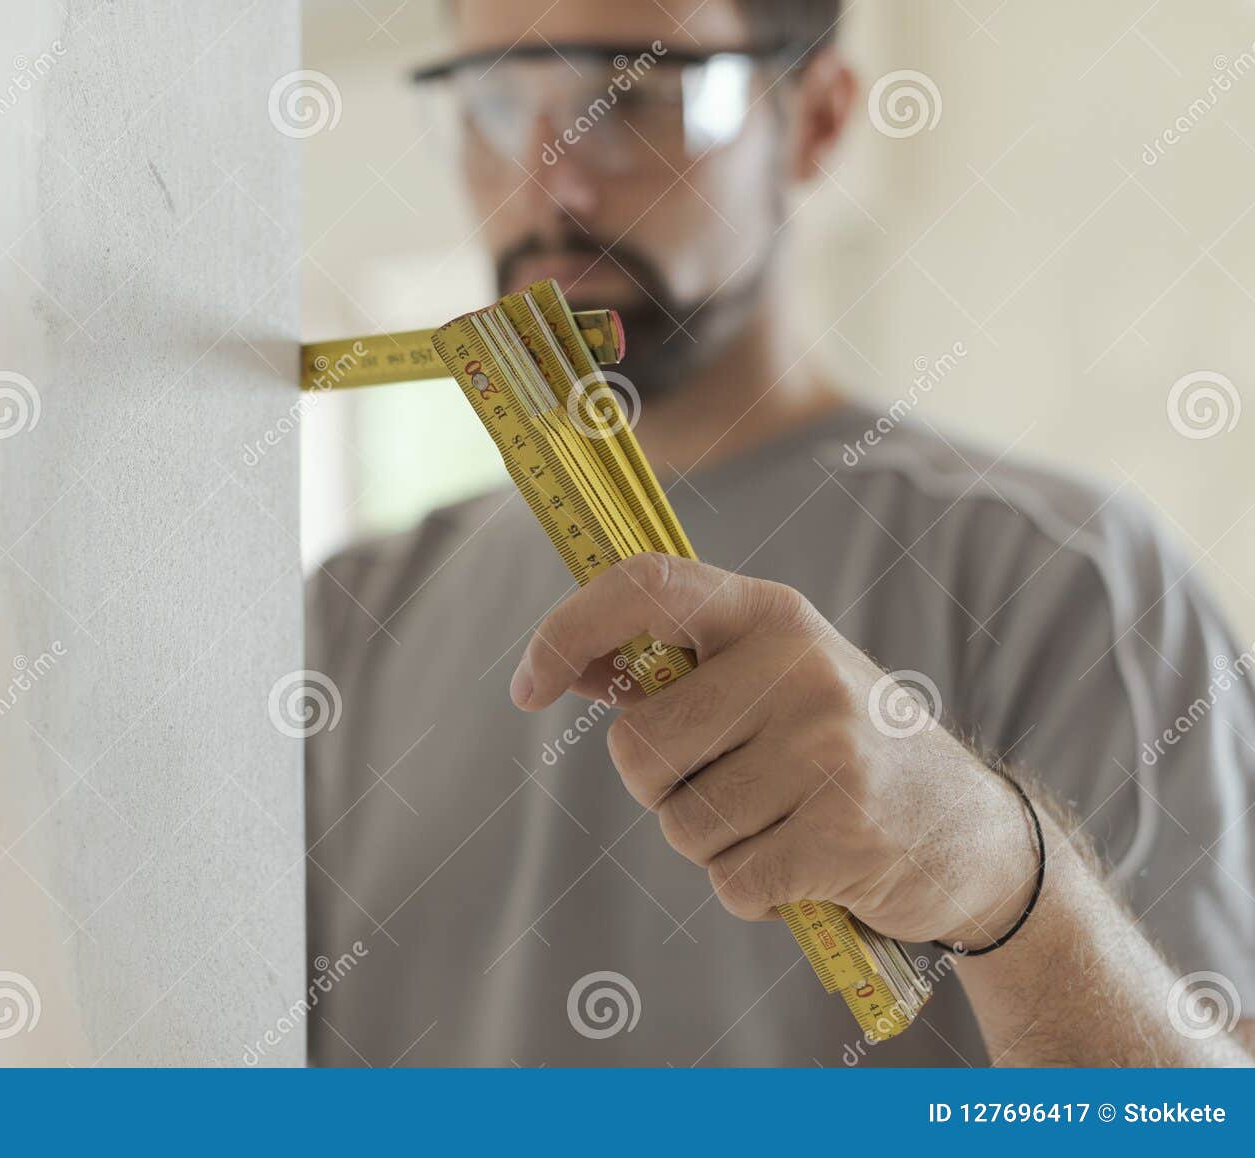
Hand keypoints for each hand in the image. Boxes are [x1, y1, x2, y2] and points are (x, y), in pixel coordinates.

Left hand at [509, 554, 1038, 947]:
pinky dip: (752, 892)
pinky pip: (730, 881)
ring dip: (713, 843)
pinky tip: (807, 865)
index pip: (644, 586)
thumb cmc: (845, 752)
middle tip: (729, 786)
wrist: (974, 835)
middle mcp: (799, 666)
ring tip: (782, 821)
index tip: (527, 687)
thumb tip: (572, 666)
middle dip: (659, 787)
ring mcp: (827, 747)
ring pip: (680, 824)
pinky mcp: (844, 831)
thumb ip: (684, 671)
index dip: (565, 631)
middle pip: (638, 747)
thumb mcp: (776, 682)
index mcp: (772, 615)